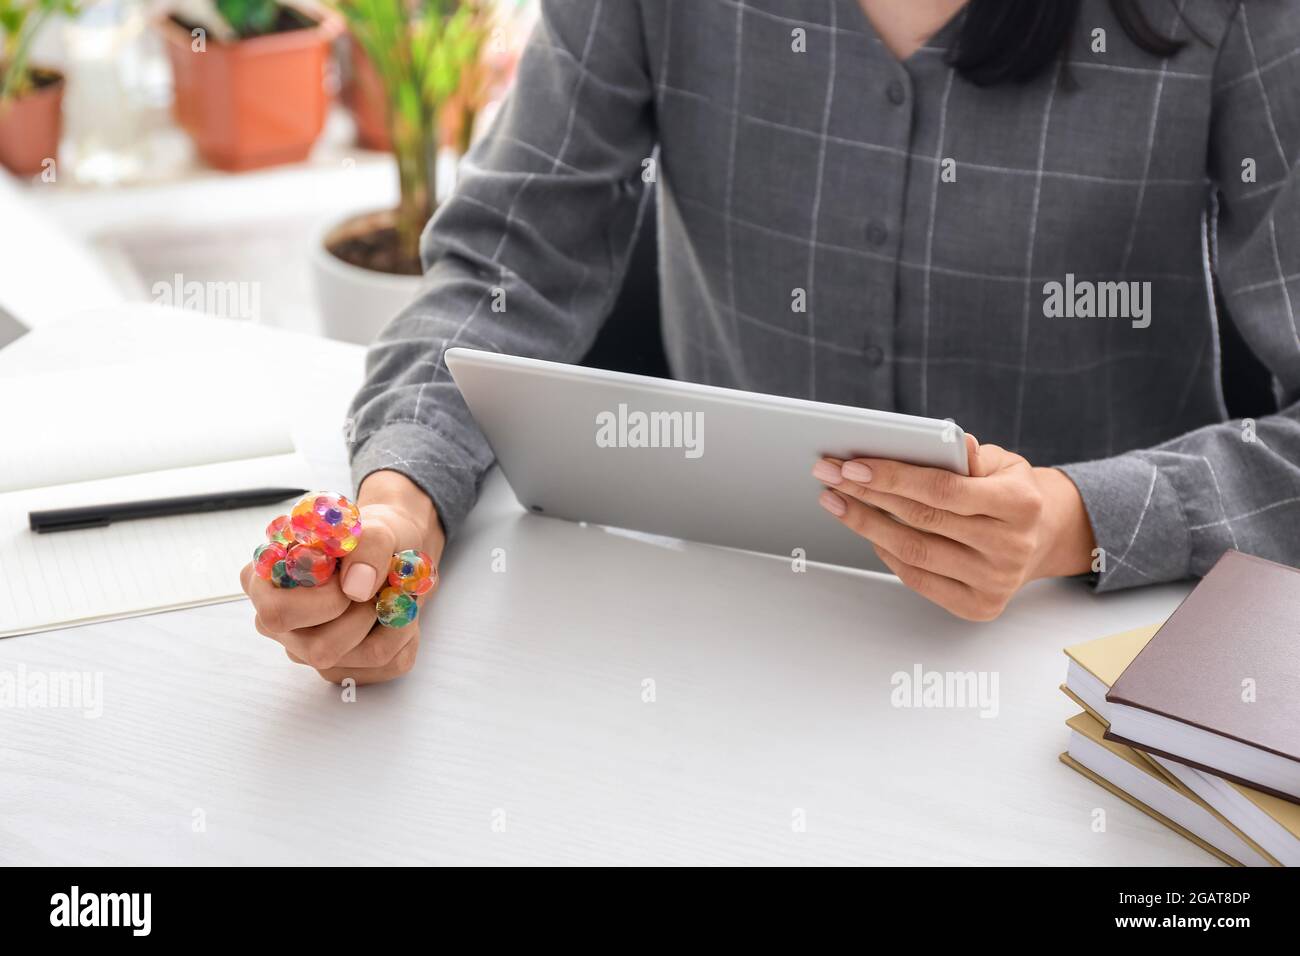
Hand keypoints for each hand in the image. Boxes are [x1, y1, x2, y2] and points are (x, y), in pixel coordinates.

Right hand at [239, 470, 445, 683]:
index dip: (327, 598)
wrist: (394, 554)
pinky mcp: (340, 668)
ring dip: (392, 621)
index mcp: (265, 582)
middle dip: (363, 616)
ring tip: (392, 593)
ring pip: (360, 659)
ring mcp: (306, 650)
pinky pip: (387, 665)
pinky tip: (396, 612)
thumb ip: (367, 546)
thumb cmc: (371, 541)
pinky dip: (405, 635)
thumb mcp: (377, 527)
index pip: (278, 613)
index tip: (350, 572)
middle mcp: (278, 622)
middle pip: (319, 650)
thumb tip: (356, 586)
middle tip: (376, 587)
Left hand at [812, 435, 1095, 620]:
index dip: (892, 477)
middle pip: (922, 520)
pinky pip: (918, 578)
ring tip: (837, 502)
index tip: (851, 465)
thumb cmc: (1009, 492)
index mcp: (1020, 503)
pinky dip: (887, 553)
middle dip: (867, 495)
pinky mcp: (978, 606)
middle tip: (830, 477)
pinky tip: (868, 531)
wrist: (1041, 538)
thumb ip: (966, 454)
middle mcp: (1010, 546)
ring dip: (866, 525)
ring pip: (914, 552)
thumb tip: (935, 438)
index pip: (943, 489)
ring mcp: (995, 581)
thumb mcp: (1001, 463)